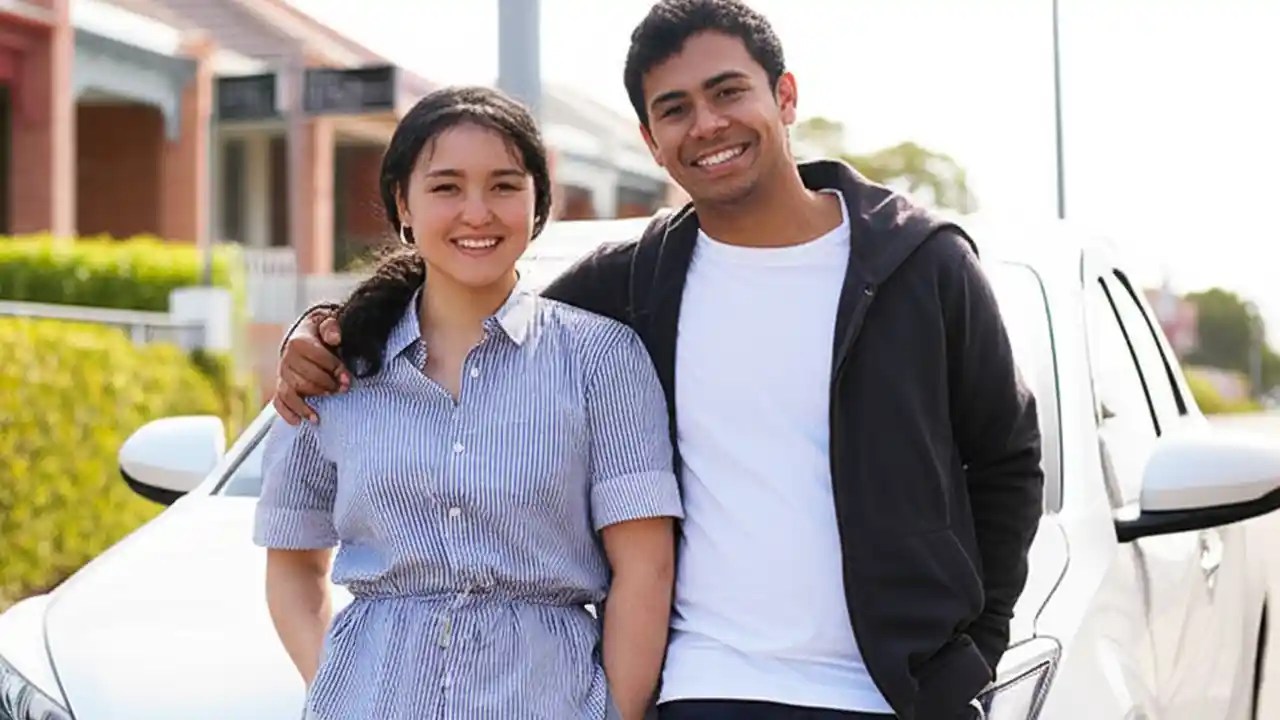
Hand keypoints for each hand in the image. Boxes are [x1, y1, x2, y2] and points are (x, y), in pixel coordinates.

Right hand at [273, 310, 348, 424]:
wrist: (307, 335)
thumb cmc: (321, 332)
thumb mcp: (327, 322)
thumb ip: (332, 327)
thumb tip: (335, 338)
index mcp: (299, 342)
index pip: (317, 358)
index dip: (334, 368)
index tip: (347, 377)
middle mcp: (287, 358)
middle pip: (305, 378)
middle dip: (326, 386)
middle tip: (342, 390)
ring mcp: (283, 374)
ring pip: (292, 392)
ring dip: (307, 404)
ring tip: (320, 415)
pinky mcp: (282, 386)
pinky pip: (279, 401)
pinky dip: (287, 412)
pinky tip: (298, 422)